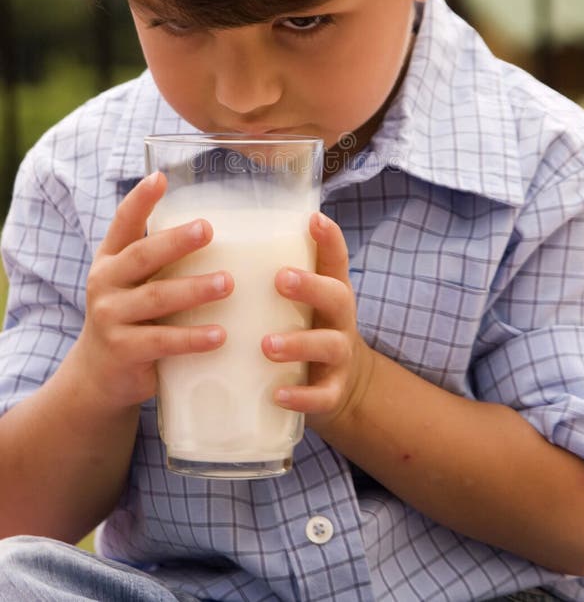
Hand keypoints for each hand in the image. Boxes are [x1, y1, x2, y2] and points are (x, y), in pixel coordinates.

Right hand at [76, 172, 231, 412]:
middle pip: (142, 256)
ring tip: (227, 283)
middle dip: (175, 241)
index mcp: (112, 259)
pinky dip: (192, 338)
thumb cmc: (133, 317)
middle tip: (208, 229)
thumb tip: (224, 227)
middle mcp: (106, 283)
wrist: (100, 376)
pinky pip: (162, 342)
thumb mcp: (135, 282)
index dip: (139, 199)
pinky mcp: (124, 351)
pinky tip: (220, 335)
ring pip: (155, 298)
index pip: (123, 223)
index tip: (160, 178)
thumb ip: (163, 259)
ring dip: (194, 289)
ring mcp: (111, 317)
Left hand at [261, 212, 373, 434]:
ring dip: (299, 343)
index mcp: (329, 290)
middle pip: (336, 296)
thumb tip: (213, 239)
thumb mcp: (297, 300)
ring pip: (328, 345)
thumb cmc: (303, 329)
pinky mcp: (332, 392)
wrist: (338, 385)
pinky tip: (277, 394)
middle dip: (310, 287)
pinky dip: (301, 396)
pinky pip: (321, 395)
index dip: (329, 238)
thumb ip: (269, 275)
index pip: (335, 258)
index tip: (312, 219)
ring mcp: (339, 356)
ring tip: (267, 345)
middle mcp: (339, 319)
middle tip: (280, 279)